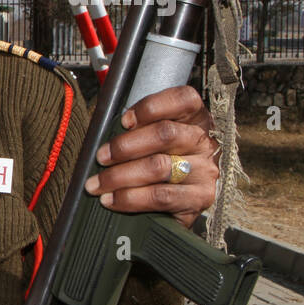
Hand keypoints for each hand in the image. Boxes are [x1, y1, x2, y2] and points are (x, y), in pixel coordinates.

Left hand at [83, 85, 218, 228]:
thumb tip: (103, 134)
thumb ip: (138, 130)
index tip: (125, 121)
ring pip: (159, 166)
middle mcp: (203, 141)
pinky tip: (112, 199)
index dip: (151, 107)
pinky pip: (160, 196)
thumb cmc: (162, 162)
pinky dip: (130, 198)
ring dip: (120, 175)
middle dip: (124, 146)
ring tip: (98, 183)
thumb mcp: (154, 138)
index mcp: (194, 119)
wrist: (187, 205)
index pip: (183, 100)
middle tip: (101, 157)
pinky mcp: (201, 197)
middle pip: (165, 134)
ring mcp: (205, 169)